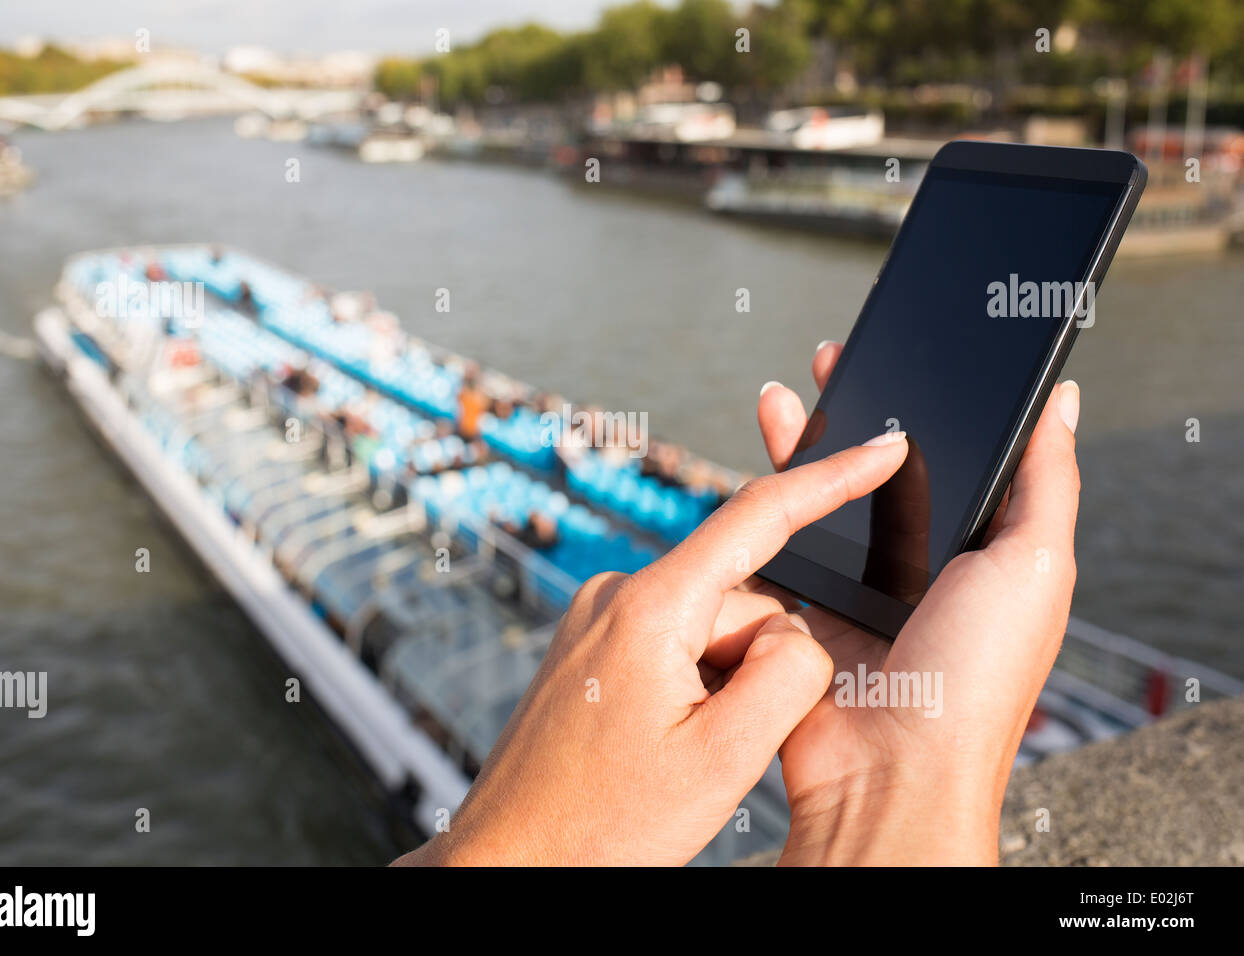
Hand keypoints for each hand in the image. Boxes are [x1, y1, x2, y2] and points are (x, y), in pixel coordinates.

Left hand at [393, 430, 909, 865]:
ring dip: (728, 684)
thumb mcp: (724, 759)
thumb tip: (801, 633)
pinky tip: (668, 744)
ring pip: (713, 627)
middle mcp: (618, 593)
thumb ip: (789, 677)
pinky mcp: (591, 645)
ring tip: (685, 757)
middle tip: (728, 744)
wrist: (510, 861)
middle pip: (744, 598)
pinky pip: (677, 643)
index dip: (832, 478)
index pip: (759, 516)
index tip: (884, 448)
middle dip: (762, 662)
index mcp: (652, 606)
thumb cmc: (604, 825)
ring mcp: (598, 618)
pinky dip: (699, 684)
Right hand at [758, 342, 1080, 864]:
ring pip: (817, 496)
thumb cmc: (977, 676)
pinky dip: (759, 505)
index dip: (928, 402)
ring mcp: (852, 586)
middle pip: (875, 467)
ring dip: (797, 444)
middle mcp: (913, 565)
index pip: (952, 455)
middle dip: (852, 409)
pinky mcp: (799, 609)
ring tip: (778, 396)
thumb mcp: (1035, 566)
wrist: (891, 767)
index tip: (905, 354)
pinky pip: (773, 544)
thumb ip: (1047, 482)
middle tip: (832, 360)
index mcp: (976, 551)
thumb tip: (1062, 400)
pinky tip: (749, 468)